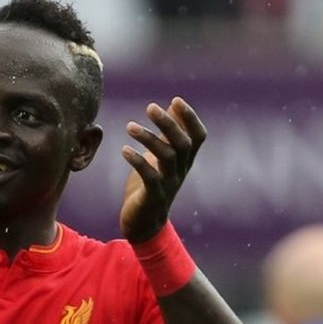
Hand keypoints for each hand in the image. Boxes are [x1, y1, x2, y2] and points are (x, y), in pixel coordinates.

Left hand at [119, 97, 205, 242]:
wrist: (144, 223)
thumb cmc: (151, 185)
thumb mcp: (161, 157)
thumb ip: (168, 135)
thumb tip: (172, 106)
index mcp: (184, 160)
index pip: (198, 136)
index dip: (190, 118)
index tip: (176, 99)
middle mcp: (180, 170)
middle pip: (182, 143)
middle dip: (168, 123)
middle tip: (150, 107)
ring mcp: (168, 183)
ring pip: (167, 157)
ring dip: (148, 138)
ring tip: (129, 126)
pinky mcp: (153, 195)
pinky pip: (149, 176)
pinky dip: (137, 161)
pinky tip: (124, 150)